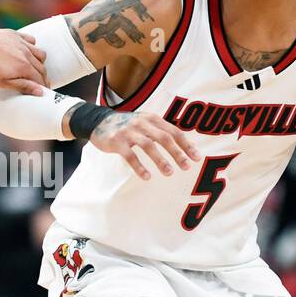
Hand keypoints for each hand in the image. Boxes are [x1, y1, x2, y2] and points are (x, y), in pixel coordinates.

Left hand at [0, 27, 47, 95]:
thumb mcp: (2, 82)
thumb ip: (22, 85)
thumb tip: (40, 91)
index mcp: (24, 67)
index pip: (40, 79)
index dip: (42, 87)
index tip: (42, 92)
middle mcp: (26, 53)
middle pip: (41, 67)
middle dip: (43, 77)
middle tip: (40, 83)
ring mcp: (21, 43)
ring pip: (40, 53)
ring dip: (40, 62)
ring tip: (34, 68)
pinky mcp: (14, 34)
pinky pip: (30, 40)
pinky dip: (32, 47)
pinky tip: (26, 51)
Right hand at [80, 109, 199, 178]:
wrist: (99, 121)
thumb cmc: (128, 126)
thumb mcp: (145, 123)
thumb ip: (162, 131)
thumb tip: (185, 146)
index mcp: (152, 119)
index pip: (174, 131)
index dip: (186, 145)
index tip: (197, 158)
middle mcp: (142, 123)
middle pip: (164, 138)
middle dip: (177, 153)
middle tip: (186, 167)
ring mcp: (129, 132)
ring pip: (148, 145)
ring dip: (161, 160)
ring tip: (169, 173)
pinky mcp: (116, 142)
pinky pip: (130, 156)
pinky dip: (139, 167)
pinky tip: (147, 177)